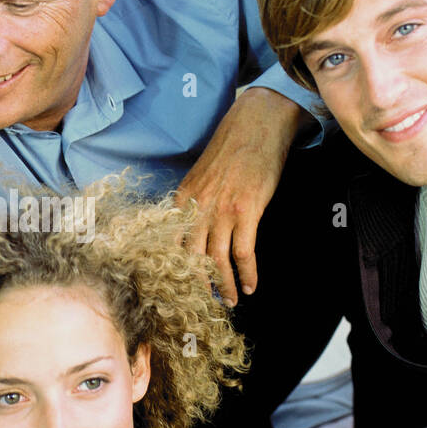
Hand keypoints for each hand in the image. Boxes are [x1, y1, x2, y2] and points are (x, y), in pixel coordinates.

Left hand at [176, 87, 301, 304]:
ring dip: (225, 286)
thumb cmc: (231, 148)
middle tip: (204, 303)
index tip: (179, 287)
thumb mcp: (201, 175)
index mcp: (182, 200)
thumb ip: (195, 202)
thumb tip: (194, 228)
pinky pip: (244, 252)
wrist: (256, 124)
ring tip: (232, 301)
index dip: (174, 269)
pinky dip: (247, 273)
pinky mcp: (246, 211)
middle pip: (191, 259)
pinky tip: (251, 285)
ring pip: (218, 261)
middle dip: (197, 285)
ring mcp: (221, 211)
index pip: (170, 244)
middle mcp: (197, 208)